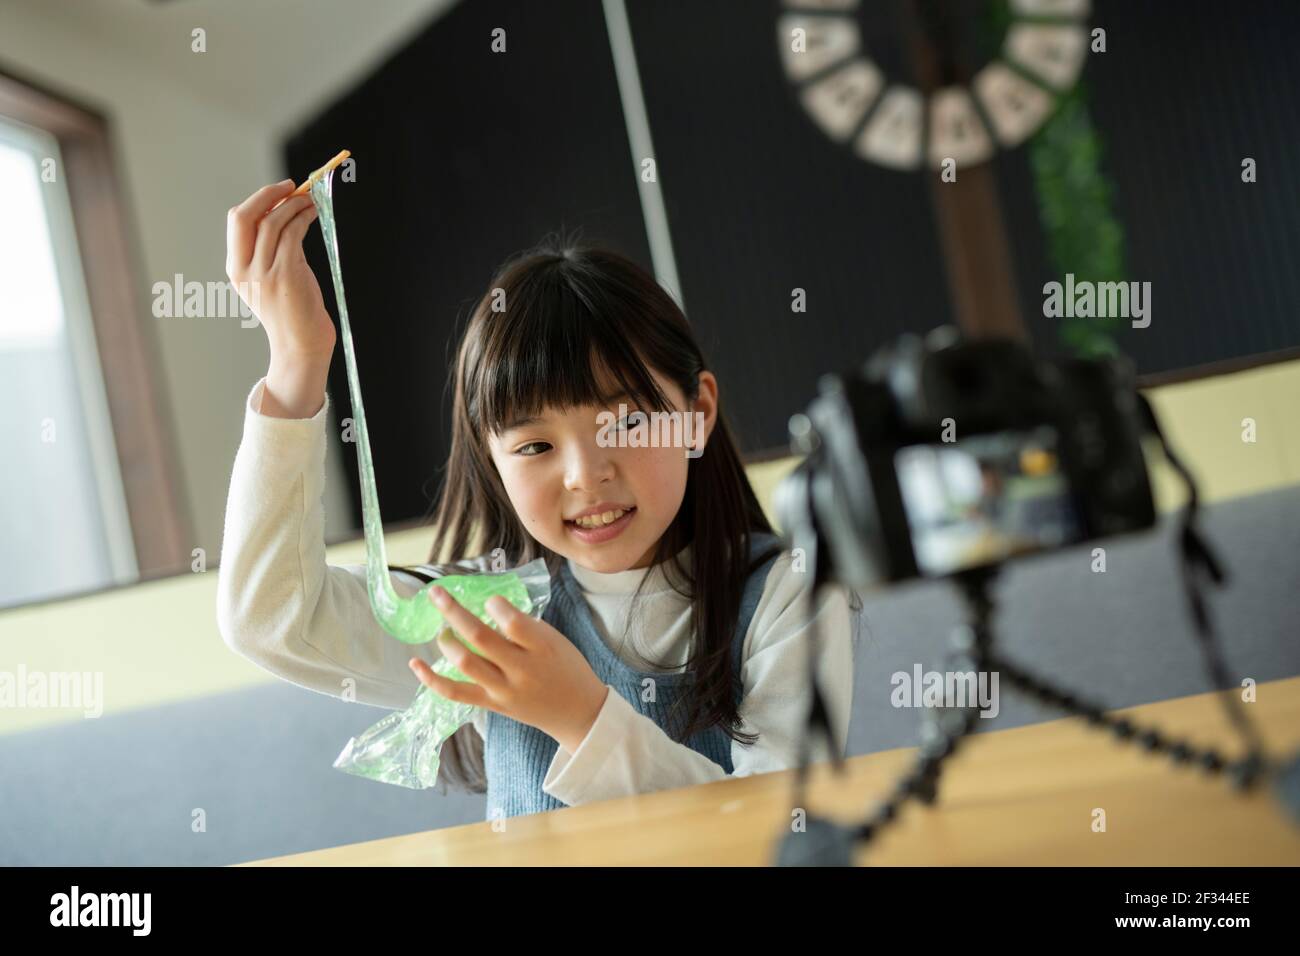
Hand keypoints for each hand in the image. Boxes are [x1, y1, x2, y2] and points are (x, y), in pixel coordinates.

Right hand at [225, 180, 335, 361]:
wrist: (301, 347)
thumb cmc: (292, 313)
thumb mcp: (271, 280)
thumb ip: (271, 251)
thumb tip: (286, 213)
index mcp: (235, 270)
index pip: (237, 222)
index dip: (259, 201)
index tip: (279, 191)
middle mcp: (244, 270)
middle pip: (247, 216)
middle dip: (269, 195)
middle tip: (291, 186)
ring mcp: (263, 273)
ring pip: (273, 223)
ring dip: (294, 206)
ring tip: (309, 201)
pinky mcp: (286, 276)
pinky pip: (292, 236)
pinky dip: (302, 220)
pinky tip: (311, 216)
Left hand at [409, 586, 609, 753]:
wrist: (578, 712)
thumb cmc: (567, 667)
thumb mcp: (555, 640)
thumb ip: (524, 627)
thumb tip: (486, 608)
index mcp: (542, 647)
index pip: (512, 622)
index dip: (495, 605)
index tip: (490, 598)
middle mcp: (521, 669)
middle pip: (480, 638)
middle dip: (454, 611)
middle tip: (438, 594)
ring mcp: (504, 689)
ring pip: (465, 663)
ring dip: (446, 641)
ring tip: (441, 629)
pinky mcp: (492, 705)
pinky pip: (456, 693)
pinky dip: (431, 679)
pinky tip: (415, 663)